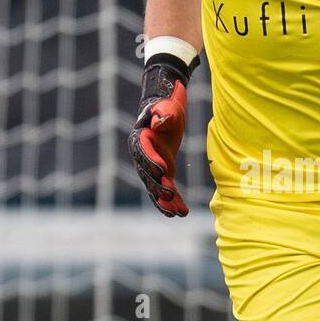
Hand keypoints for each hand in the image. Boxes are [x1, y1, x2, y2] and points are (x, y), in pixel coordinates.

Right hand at [129, 60, 189, 215]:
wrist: (165, 112)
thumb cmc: (166, 106)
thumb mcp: (167, 107)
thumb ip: (163, 113)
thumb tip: (160, 120)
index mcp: (140, 139)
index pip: (143, 153)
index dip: (152, 162)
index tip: (163, 170)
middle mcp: (141, 156)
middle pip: (147, 175)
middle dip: (158, 186)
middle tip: (170, 195)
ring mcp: (151, 167)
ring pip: (155, 188)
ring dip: (165, 202)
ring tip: (177, 213)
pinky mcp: (162, 173)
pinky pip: (164, 190)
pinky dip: (171, 202)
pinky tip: (179, 214)